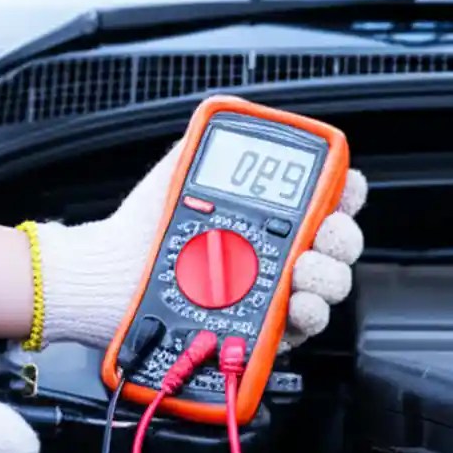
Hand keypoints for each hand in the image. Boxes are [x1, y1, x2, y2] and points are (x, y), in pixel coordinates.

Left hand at [34, 140, 366, 349]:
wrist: (106, 275)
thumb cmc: (140, 229)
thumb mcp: (181, 172)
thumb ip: (213, 145)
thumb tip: (240, 119)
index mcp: (269, 215)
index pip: (328, 201)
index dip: (346, 194)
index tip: (345, 188)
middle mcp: (278, 256)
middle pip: (338, 247)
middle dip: (342, 237)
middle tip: (322, 234)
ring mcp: (271, 295)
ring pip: (327, 289)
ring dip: (327, 277)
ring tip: (303, 271)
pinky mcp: (257, 333)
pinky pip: (298, 331)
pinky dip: (306, 316)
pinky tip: (294, 303)